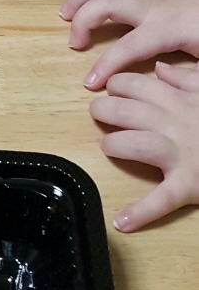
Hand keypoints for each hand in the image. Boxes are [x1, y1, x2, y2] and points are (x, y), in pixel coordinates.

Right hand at [60, 0, 198, 88]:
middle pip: (103, 5)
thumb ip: (188, 75)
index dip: (103, 67)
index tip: (89, 84)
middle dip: (82, 23)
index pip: (125, 49)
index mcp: (165, 28)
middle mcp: (151, 3)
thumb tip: (158, 73)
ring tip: (65, 13)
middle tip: (74, 43)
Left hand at [91, 61, 198, 230]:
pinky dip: (140, 213)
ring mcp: (180, 154)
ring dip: (111, 145)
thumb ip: (187, 78)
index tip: (114, 93)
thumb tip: (160, 68)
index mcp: (179, 99)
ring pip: (129, 143)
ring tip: (110, 147)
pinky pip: (160, 199)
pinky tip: (122, 222)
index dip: (114, 87)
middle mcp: (175, 123)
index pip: (130, 84)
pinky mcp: (188, 185)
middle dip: (101, 111)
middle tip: (101, 116)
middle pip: (120, 110)